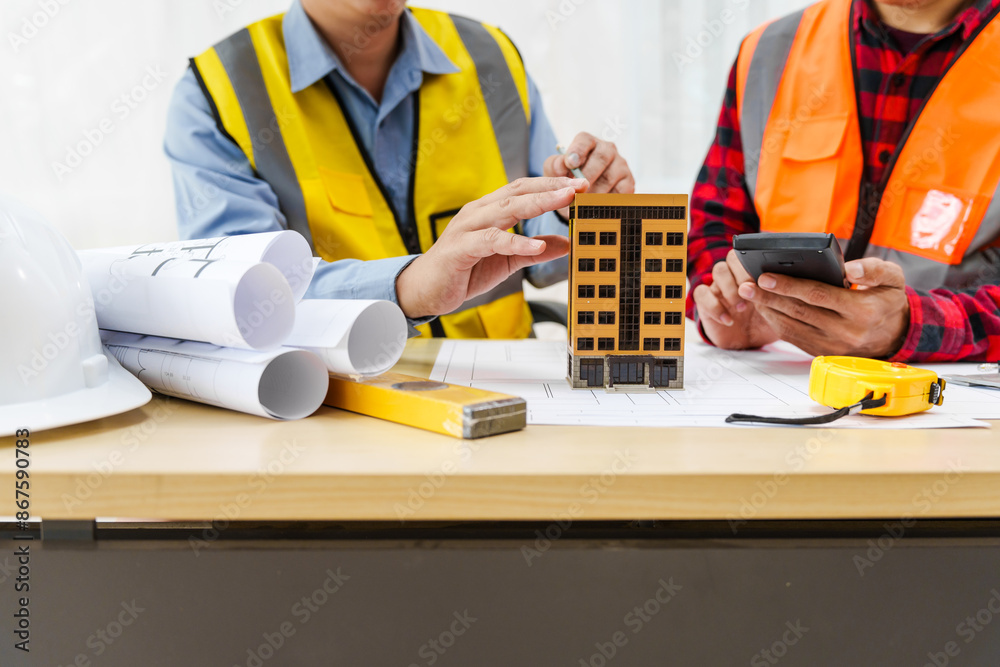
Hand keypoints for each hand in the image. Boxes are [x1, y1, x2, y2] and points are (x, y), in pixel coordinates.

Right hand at [395, 177, 586, 317]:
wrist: (425, 291)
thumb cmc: (463, 271)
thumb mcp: (506, 261)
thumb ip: (533, 251)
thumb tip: (565, 244)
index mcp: (488, 211)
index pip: (523, 189)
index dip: (551, 185)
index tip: (579, 185)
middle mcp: (478, 212)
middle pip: (518, 192)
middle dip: (551, 187)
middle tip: (579, 185)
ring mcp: (467, 228)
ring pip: (506, 209)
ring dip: (538, 203)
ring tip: (564, 202)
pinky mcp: (460, 248)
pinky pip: (491, 240)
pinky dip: (515, 240)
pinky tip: (537, 244)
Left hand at [543, 132, 633, 217]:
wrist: (579, 198)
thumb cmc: (567, 180)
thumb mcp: (555, 172)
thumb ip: (555, 165)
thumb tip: (563, 165)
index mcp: (588, 143)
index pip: (585, 140)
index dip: (578, 150)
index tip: (570, 163)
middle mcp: (607, 150)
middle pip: (601, 158)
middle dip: (586, 176)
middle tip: (576, 191)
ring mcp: (620, 165)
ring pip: (610, 177)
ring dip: (594, 192)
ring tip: (583, 203)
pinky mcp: (628, 182)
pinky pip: (621, 192)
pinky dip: (608, 201)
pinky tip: (597, 206)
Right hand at [692, 249, 778, 349]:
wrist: (747, 342)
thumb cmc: (766, 322)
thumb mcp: (781, 310)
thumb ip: (787, 297)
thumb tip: (804, 286)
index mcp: (754, 272)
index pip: (752, 252)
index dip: (756, 261)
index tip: (765, 277)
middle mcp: (736, 275)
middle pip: (733, 257)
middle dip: (743, 273)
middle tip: (752, 291)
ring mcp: (720, 287)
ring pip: (718, 270)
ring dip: (730, 287)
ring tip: (741, 307)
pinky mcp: (706, 301)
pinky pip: (701, 293)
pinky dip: (714, 306)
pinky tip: (728, 320)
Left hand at [737, 258, 910, 357]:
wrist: (894, 334)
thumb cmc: (887, 300)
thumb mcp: (893, 279)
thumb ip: (874, 269)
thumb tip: (851, 269)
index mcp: (862, 311)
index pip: (818, 296)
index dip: (790, 286)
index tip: (766, 277)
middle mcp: (845, 331)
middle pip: (799, 312)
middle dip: (769, 297)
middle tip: (746, 285)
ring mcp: (832, 345)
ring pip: (792, 326)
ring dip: (767, 310)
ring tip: (750, 294)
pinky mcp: (822, 352)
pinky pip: (793, 337)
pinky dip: (776, 322)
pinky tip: (764, 308)